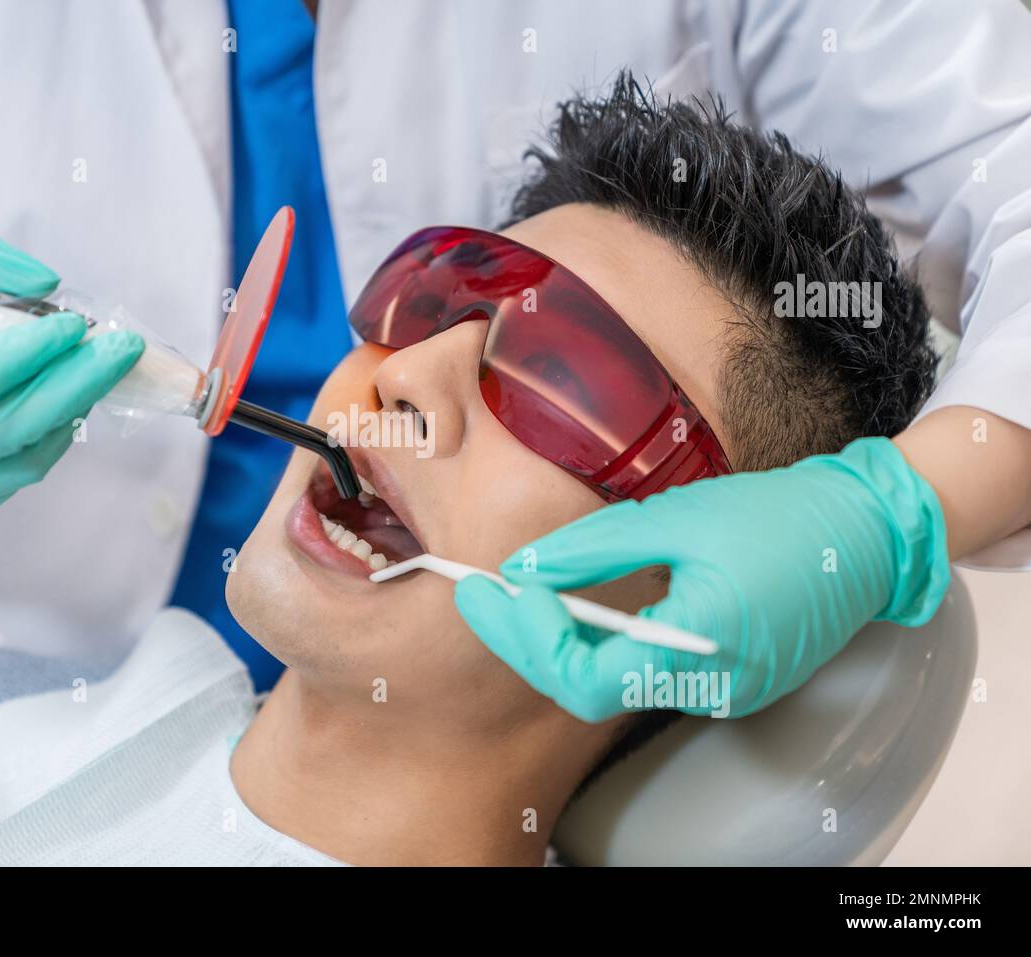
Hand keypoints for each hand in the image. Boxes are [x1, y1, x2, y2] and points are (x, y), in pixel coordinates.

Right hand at [0, 233, 143, 525]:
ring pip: (19, 463)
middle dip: (74, 385)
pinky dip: (49, 441)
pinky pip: (14, 480)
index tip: (72, 324)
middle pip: (5, 430)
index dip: (23, 356)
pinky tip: (67, 407)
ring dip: (70, 414)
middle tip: (122, 349)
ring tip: (100, 373)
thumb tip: (46, 285)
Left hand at [454, 437, 950, 721]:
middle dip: (528, 641)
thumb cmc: (780, 517)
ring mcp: (723, 692)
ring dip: (561, 644)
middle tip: (479, 595)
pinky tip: (575, 607)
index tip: (494, 590)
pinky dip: (602, 644)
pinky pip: (645, 674)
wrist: (866, 531)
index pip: (582, 678)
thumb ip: (591, 549)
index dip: (528, 638)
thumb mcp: (675, 519)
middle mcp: (710, 687)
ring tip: (517, 597)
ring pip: (613, 685)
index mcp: (699, 648)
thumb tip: (524, 568)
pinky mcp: (729, 680)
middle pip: (588, 689)